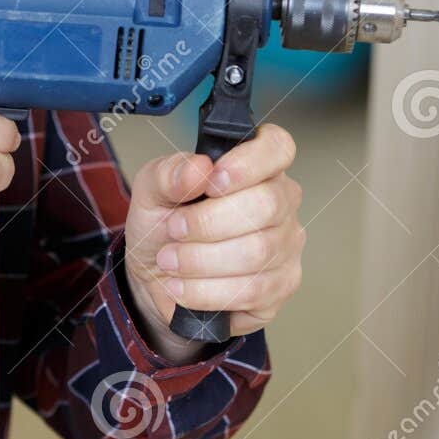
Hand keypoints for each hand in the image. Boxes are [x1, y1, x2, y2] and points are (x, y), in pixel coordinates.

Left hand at [123, 124, 304, 348]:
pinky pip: (253, 291)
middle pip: (267, 205)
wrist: (158, 276)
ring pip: (257, 252)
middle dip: (209, 222)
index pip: (277, 148)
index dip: (249, 163)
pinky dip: (207, 291)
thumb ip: (169, 173)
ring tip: (169, 261)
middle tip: (174, 229)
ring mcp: (286, 245)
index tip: (213, 181)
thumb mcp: (152, 191)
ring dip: (201, 260)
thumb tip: (199, 168)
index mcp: (255, 166)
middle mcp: (281, 202)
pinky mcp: (281, 285)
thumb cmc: (164, 224)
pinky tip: (182, 287)